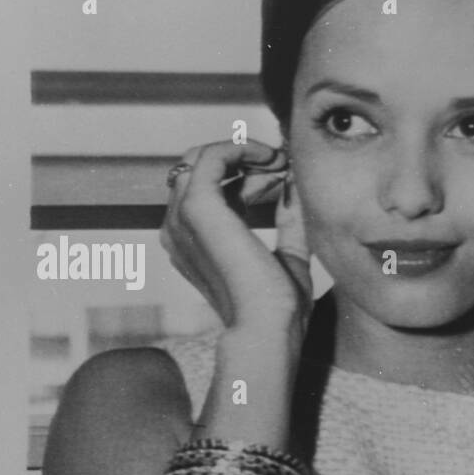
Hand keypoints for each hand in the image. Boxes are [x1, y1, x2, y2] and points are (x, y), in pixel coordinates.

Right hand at [161, 139, 312, 333]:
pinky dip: (241, 148)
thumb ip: (288, 222)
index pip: (208, 190)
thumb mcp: (289, 255)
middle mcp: (178, 229)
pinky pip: (211, 157)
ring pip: (204, 158)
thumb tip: (296, 186)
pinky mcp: (196, 207)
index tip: (284, 175)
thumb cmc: (277, 307)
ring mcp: (181, 218)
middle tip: (284, 166)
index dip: (246, 175)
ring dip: (245, 153)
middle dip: (244, 160)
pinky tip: (271, 158)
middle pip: (203, 170)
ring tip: (281, 162)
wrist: (267, 326)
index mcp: (192, 242)